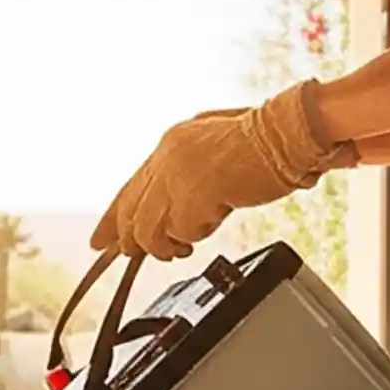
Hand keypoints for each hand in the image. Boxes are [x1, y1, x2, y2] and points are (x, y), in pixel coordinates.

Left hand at [89, 80, 357, 259]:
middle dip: (132, 241)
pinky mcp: (195, 196)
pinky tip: (210, 226)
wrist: (290, 133)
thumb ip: (186, 171)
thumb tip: (171, 207)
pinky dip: (196, 237)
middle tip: (138, 256)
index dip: (112, 219)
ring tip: (184, 246)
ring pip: (150, 231)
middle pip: (132, 212)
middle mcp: (167, 157)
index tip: (99, 241)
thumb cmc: (267, 141)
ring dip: (167, 246)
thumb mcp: (213, 149)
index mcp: (170, 143)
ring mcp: (178, 177)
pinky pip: (183, 234)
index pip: (129, 188)